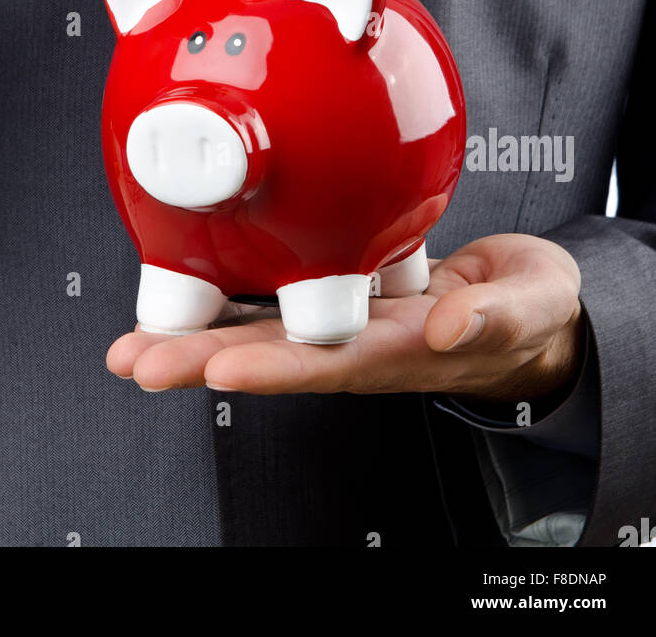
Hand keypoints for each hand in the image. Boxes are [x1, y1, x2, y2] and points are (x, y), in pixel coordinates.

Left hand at [107, 234, 583, 405]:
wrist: (523, 308)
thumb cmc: (525, 310)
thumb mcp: (530, 307)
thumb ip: (496, 318)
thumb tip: (452, 328)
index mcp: (404, 352)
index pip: (331, 363)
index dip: (275, 369)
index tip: (221, 369)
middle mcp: (360, 344)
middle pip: (274, 356)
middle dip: (203, 361)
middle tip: (138, 362)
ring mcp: (344, 322)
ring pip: (260, 332)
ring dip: (195, 338)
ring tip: (131, 347)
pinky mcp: (339, 293)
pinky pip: (275, 297)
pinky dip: (225, 296)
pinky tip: (181, 290)